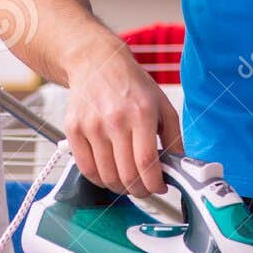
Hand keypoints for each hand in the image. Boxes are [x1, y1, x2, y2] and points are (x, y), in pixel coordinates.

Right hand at [61, 40, 183, 196]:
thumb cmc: (130, 83)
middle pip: (127, 174)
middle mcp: (115, 120)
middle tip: (145, 188)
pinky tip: (109, 174)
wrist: (96, 62)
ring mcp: (91, 126)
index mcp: (141, 113)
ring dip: (120, 188)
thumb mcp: (162, 103)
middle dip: (140, 190)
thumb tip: (179, 167)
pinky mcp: (74, 129)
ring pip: (107, 176)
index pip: (146, 162)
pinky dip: (100, 180)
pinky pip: (86, 169)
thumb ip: (173, 136)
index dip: (154, 183)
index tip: (160, 187)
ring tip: (128, 182)